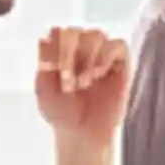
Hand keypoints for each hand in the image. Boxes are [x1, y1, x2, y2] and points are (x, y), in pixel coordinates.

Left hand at [36, 27, 129, 147]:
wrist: (82, 133)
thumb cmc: (62, 113)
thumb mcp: (43, 89)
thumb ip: (45, 62)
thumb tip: (45, 37)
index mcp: (60, 51)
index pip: (58, 32)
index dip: (55, 47)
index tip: (51, 69)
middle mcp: (81, 49)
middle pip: (76, 31)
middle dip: (69, 55)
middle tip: (68, 82)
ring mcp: (102, 55)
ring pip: (97, 34)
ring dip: (87, 56)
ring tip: (84, 82)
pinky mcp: (121, 64)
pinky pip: (118, 45)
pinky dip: (106, 56)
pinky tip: (98, 74)